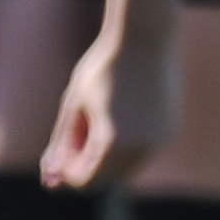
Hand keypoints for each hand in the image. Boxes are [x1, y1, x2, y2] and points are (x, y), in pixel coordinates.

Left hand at [40, 29, 175, 190]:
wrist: (145, 38)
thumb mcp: (74, 103)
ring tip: (98, 117)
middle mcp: (141, 147)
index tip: (59, 150)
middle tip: (76, 132)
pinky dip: (126, 146)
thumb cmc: (103, 66)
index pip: (86, 181)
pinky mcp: (169, 131)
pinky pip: (142, 152)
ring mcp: (159, 141)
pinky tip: (118, 112)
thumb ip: (63, 142)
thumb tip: (50, 175)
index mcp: (112, 141)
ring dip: (107, 156)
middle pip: (107, 177)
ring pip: (126, 167)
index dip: (67, 172)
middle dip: (87, 164)